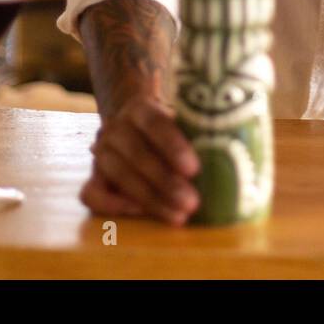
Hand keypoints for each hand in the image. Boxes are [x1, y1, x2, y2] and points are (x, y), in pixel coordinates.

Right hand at [80, 95, 200, 225]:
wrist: (136, 128)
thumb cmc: (172, 130)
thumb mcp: (182, 122)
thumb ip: (198, 133)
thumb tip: (231, 156)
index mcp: (140, 107)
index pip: (154, 122)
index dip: (173, 146)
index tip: (194, 169)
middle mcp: (116, 126)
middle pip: (137, 153)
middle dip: (166, 182)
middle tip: (192, 203)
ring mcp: (101, 151)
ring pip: (119, 174)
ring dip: (150, 198)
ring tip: (179, 216)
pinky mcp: (94, 177)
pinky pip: (91, 193)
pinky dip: (113, 205)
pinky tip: (141, 213)